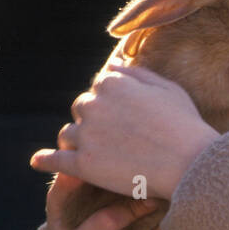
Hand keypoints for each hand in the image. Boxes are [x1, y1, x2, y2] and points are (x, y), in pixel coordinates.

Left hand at [31, 62, 219, 199]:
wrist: (190, 164)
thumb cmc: (184, 125)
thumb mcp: (166, 88)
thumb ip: (136, 74)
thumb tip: (113, 65)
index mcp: (111, 82)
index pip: (98, 88)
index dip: (110, 103)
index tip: (122, 117)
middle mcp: (93, 104)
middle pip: (81, 109)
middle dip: (93, 120)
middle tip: (113, 137)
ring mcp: (86, 135)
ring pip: (69, 134)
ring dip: (77, 141)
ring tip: (90, 152)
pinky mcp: (83, 165)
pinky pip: (56, 160)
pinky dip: (45, 160)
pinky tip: (38, 161)